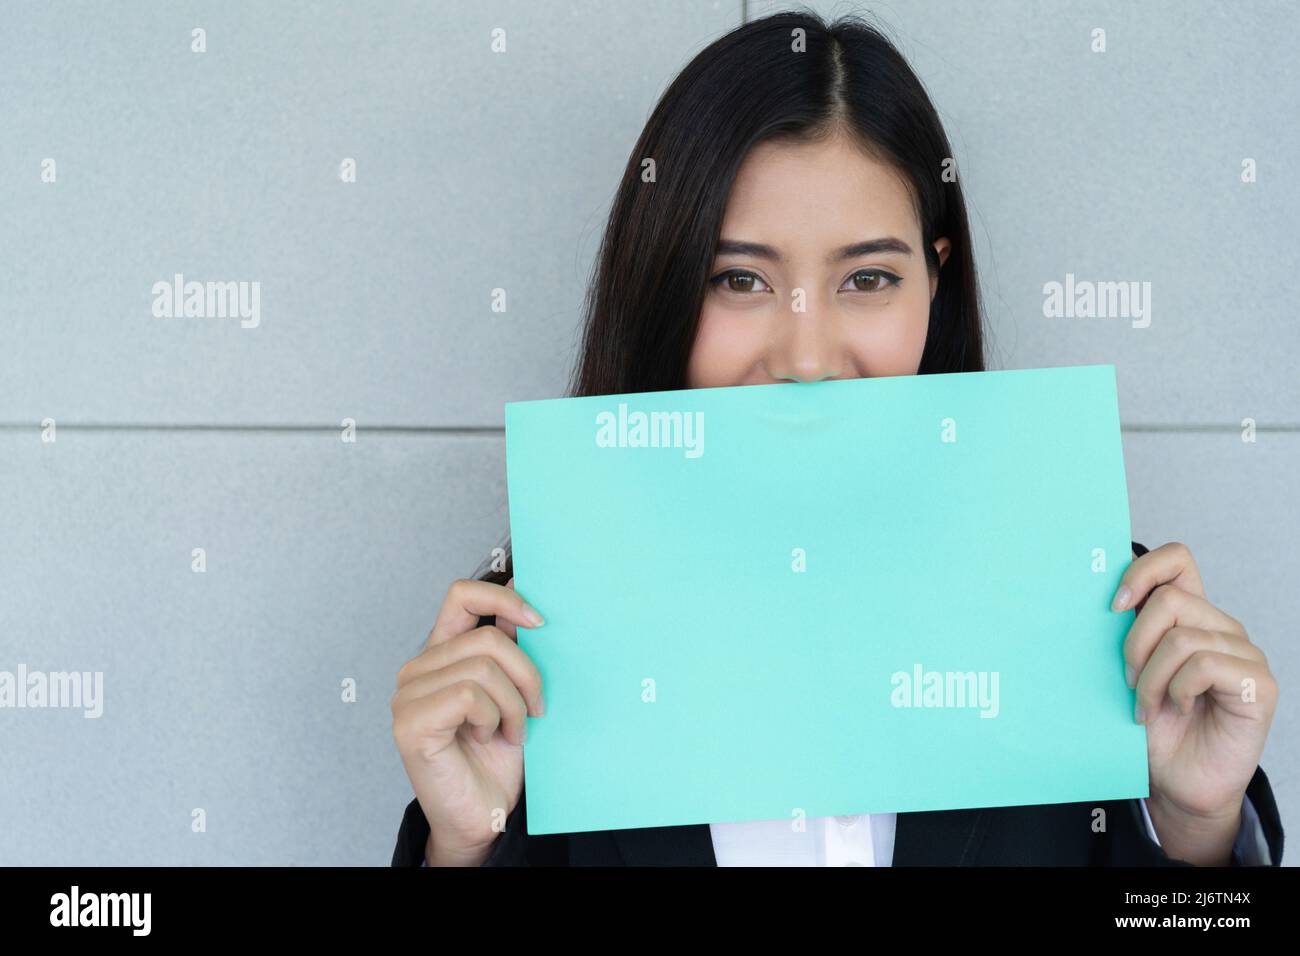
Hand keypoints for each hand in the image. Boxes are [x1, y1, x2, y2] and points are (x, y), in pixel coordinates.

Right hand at [391, 576, 544, 864]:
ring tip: (511, 731)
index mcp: (440, 654)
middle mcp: (417, 669)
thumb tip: (528, 607)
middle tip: (537, 708)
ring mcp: (407, 695)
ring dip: (513, 704)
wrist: (485, 816)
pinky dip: (493, 718)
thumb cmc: (497, 758)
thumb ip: (510, 650)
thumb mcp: (513, 693)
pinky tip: (491, 738)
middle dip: (526, 674)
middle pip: (487, 638)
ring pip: (483, 667)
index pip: (462, 595)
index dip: (503, 597)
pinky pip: (468, 696)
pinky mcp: (410, 723)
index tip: (539, 621)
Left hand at [1115, 542, 1277, 863]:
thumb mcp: (1128, 670)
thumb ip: (1124, 630)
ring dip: (1151, 677)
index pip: (1177, 559)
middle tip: (1127, 679)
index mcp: (1191, 616)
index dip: (1142, 570)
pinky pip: (1204, 665)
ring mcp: (1245, 654)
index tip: (1112, 606)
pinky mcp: (1258, 684)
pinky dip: (1177, 689)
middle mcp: (1221, 627)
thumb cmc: (1153, 726)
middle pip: (1171, 598)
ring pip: (1182, 638)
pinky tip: (1176, 708)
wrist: (1175, 781)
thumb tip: (1088, 588)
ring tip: (1146, 704)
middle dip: (1135, 642)